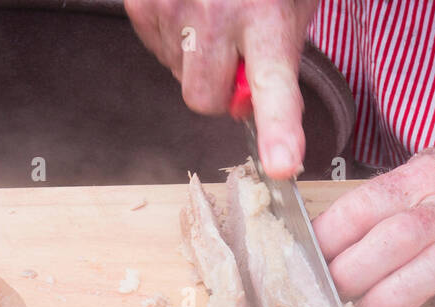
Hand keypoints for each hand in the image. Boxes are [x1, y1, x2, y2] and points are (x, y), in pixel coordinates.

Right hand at [123, 0, 318, 177]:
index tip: (279, 163)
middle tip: (235, 54)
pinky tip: (191, 7)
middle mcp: (218, 16)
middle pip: (204, 101)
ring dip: (197, 59)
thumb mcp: (292, 6)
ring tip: (214, 15)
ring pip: (178, 76)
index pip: (275, 87)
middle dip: (218, 90)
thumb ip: (277, 58)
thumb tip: (247, 105)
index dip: (278, 129)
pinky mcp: (142, 2)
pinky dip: (173, 37)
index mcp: (269, 19)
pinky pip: (156, 48)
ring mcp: (173, 8)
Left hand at [313, 137, 434, 306]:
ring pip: (430, 273)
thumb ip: (384, 206)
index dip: (329, 240)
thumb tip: (322, 247)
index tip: (304, 266)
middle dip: (353, 275)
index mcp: (423, 178)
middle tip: (330, 302)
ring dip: (387, 305)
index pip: (366, 206)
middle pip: (395, 240)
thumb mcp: (429, 173)